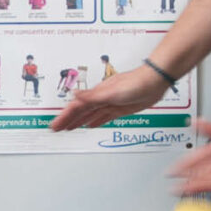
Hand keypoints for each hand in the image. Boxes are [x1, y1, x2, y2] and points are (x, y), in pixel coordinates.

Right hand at [49, 65, 164, 131]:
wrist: (155, 82)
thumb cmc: (136, 83)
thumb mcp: (111, 91)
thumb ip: (92, 96)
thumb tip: (74, 95)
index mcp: (97, 94)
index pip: (76, 107)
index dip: (64, 116)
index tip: (55, 125)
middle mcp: (102, 98)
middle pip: (81, 111)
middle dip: (67, 120)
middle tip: (56, 128)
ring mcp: (110, 103)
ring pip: (90, 114)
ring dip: (78, 121)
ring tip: (68, 128)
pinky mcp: (120, 108)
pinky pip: (103, 117)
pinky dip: (95, 121)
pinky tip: (90, 125)